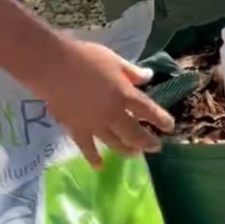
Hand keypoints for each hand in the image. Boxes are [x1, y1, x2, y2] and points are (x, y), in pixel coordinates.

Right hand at [34, 37, 174, 167]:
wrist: (54, 67)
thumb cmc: (85, 58)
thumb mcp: (113, 59)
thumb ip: (131, 72)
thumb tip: (148, 77)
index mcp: (125, 94)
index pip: (149, 111)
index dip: (161, 120)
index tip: (169, 127)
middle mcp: (113, 114)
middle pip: (135, 133)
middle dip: (147, 142)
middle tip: (155, 147)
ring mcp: (95, 125)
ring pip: (115, 143)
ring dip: (127, 150)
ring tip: (134, 153)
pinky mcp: (76, 130)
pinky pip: (87, 148)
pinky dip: (94, 158)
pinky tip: (99, 165)